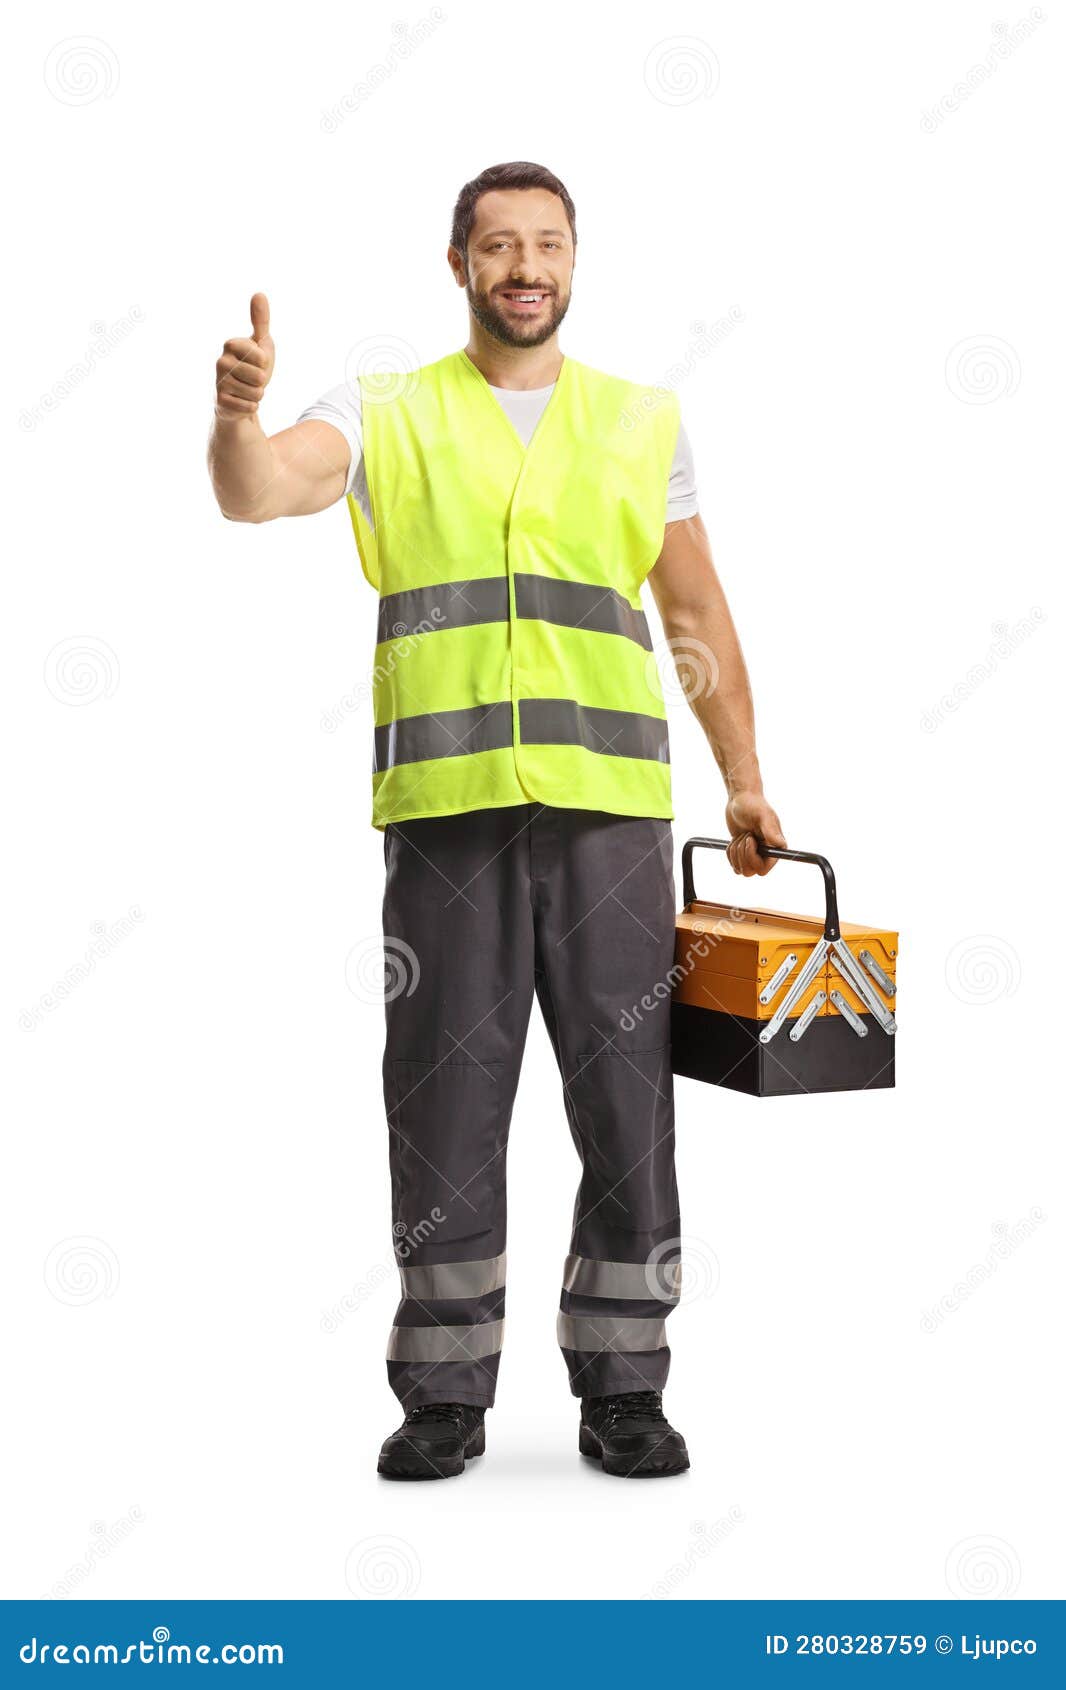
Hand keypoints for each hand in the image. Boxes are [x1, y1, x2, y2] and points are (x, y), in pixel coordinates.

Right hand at [215, 292, 274, 418]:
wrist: (239, 395)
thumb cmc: (252, 367)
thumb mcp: (261, 343)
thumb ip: (260, 320)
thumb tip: (259, 293)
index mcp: (231, 344)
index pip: (262, 357)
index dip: (265, 363)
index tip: (257, 362)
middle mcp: (221, 361)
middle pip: (260, 377)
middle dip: (262, 381)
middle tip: (251, 379)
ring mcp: (219, 382)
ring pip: (256, 393)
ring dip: (257, 394)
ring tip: (247, 389)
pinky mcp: (221, 401)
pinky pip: (250, 406)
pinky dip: (252, 406)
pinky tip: (242, 401)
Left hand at [725, 791, 786, 875]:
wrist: (740, 800)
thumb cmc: (753, 805)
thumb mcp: (762, 815)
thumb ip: (771, 830)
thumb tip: (780, 844)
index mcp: (775, 847)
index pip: (763, 869)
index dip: (753, 858)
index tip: (750, 840)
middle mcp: (766, 854)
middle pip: (749, 872)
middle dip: (741, 853)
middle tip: (745, 835)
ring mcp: (754, 855)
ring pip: (739, 869)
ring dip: (735, 851)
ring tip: (741, 835)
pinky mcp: (743, 854)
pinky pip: (733, 864)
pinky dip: (730, 852)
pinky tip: (735, 839)